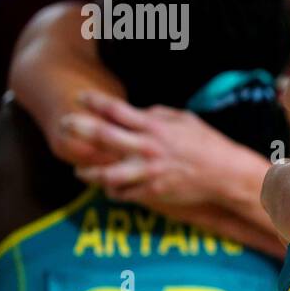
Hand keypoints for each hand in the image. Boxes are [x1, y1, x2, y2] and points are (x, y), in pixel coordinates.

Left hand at [68, 90, 250, 206]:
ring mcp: (148, 172)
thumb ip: (157, 114)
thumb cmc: (207, 143)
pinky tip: (108, 187)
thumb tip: (137, 112)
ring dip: (88, 171)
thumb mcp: (184, 119)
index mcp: (155, 127)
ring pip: (106, 173)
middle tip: (63, 124)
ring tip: (79, 170)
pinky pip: (123, 193)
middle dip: (78, 128)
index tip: (79, 97)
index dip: (94, 102)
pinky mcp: (152, 192)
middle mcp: (147, 148)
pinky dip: (112, 191)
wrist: (226, 174)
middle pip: (103, 136)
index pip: (116, 110)